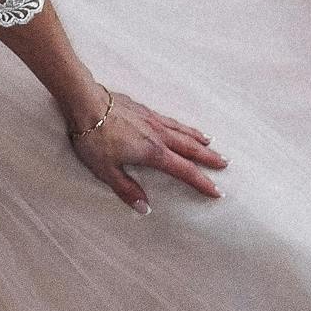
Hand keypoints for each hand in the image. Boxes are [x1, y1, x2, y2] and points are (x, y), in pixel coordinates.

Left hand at [64, 85, 225, 211]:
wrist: (84, 101)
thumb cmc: (93, 137)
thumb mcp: (106, 170)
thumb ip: (126, 189)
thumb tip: (145, 209)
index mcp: (152, 152)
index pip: (184, 170)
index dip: (202, 182)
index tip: (217, 191)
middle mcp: (158, 135)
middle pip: (190, 148)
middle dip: (209, 158)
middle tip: (225, 163)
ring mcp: (152, 119)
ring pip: (182, 131)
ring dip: (198, 138)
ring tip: (211, 142)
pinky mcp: (143, 109)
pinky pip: (171, 120)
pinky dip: (182, 125)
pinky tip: (181, 126)